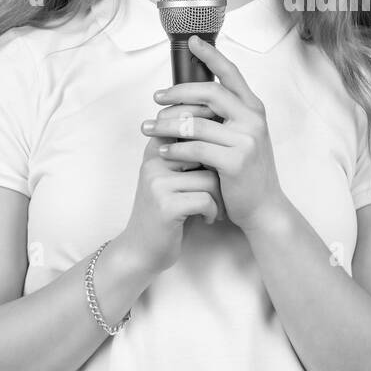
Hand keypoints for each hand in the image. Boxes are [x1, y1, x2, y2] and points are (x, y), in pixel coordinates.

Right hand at [119, 129, 223, 275]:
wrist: (142, 250)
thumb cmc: (168, 211)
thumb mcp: (175, 178)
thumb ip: (190, 155)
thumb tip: (225, 129)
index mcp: (156, 151)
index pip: (185, 121)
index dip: (208, 121)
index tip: (228, 136)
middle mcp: (154, 162)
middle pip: (205, 151)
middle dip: (221, 172)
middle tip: (225, 189)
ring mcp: (157, 183)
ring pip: (210, 177)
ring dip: (219, 197)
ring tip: (216, 209)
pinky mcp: (165, 205)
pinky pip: (205, 199)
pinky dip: (213, 211)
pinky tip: (207, 219)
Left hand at [142, 35, 287, 233]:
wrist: (264, 206)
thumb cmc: (246, 171)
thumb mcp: (242, 137)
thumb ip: (225, 116)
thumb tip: (191, 98)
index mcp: (253, 109)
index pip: (231, 73)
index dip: (212, 55)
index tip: (192, 41)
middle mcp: (252, 119)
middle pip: (210, 92)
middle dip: (178, 92)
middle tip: (156, 98)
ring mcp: (246, 140)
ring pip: (196, 123)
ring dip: (167, 125)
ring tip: (148, 128)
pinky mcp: (235, 161)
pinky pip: (196, 149)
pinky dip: (175, 149)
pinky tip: (163, 150)